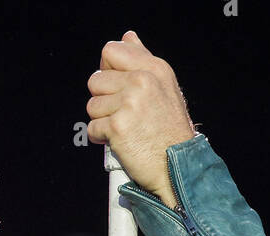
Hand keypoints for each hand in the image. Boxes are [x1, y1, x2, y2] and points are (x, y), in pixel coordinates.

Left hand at [85, 30, 197, 208]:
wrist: (177, 165)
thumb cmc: (168, 128)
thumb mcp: (163, 86)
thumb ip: (142, 60)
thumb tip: (127, 37)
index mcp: (153, 68)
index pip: (111, 51)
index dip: (107, 70)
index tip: (116, 86)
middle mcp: (142, 81)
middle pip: (95, 80)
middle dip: (104, 100)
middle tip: (124, 114)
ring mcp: (129, 103)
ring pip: (92, 106)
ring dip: (102, 120)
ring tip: (124, 128)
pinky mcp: (117, 127)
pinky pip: (92, 129)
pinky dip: (101, 139)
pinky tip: (121, 141)